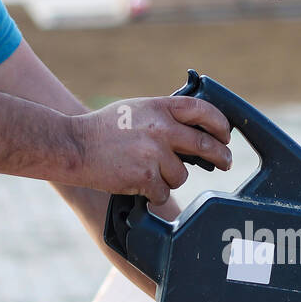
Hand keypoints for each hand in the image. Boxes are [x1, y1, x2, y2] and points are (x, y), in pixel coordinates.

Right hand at [68, 96, 231, 204]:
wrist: (74, 146)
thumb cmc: (104, 129)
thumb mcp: (137, 109)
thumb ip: (164, 115)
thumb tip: (195, 129)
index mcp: (160, 107)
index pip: (203, 111)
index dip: (221, 125)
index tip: (226, 136)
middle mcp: (161, 128)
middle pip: (206, 145)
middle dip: (221, 157)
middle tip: (226, 163)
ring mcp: (154, 154)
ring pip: (181, 175)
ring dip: (170, 178)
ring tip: (148, 171)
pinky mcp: (146, 177)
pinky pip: (163, 193)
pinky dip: (153, 193)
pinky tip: (138, 183)